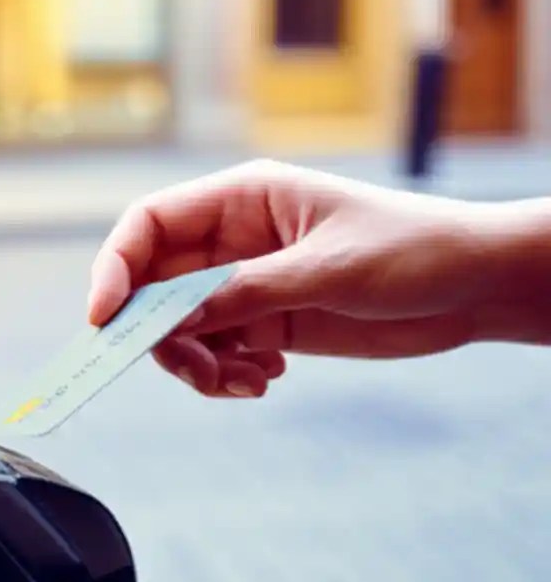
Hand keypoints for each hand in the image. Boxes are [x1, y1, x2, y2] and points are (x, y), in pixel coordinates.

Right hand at [87, 159, 549, 397]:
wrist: (474, 286)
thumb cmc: (412, 249)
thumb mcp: (326, 268)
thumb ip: (245, 293)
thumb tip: (174, 320)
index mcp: (240, 200)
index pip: (149, 226)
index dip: (115, 268)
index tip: (106, 319)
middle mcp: (232, 240)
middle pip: (155, 287)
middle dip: (161, 334)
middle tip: (195, 370)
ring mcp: (246, 284)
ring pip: (181, 328)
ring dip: (197, 363)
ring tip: (242, 381)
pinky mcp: (266, 322)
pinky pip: (216, 352)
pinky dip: (225, 374)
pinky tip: (265, 379)